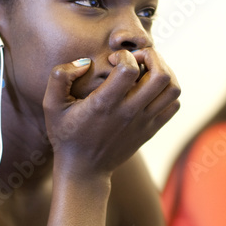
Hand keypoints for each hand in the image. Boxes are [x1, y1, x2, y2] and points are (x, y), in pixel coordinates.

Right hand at [43, 47, 179, 176]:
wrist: (84, 170)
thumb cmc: (65, 134)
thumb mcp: (51, 105)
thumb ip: (60, 76)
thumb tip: (85, 62)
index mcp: (104, 104)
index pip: (130, 69)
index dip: (123, 55)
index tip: (112, 61)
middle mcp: (128, 112)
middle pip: (160, 75)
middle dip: (151, 56)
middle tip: (136, 59)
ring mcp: (143, 122)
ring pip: (172, 88)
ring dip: (164, 71)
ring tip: (147, 70)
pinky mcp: (151, 130)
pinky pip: (174, 104)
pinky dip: (168, 91)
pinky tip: (150, 89)